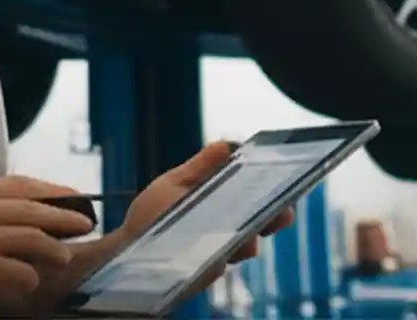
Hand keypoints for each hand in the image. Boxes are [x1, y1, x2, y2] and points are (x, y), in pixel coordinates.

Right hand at [0, 175, 95, 315]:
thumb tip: (20, 212)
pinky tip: (29, 283)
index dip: (53, 191)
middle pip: (36, 208)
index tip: (74, 197)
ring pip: (34, 238)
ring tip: (64, 257)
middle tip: (85, 224)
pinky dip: (30, 278)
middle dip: (65, 217)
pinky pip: (21, 271)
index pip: (24, 184)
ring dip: (55, 250)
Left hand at [119, 142, 294, 281]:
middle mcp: (229, 229)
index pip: (258, 195)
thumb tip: (226, 145)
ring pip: (245, 247)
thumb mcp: (174, 183)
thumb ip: (199, 168)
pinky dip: (221, 258)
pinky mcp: (205, 271)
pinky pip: (219, 265)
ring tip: (248, 236)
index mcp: (225, 202)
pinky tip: (220, 253)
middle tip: (282, 212)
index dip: (276, 189)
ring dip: (249, 241)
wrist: (128, 247)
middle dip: (275, 217)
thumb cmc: (152, 212)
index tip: (288, 178)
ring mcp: (220, 251)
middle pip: (262, 223)